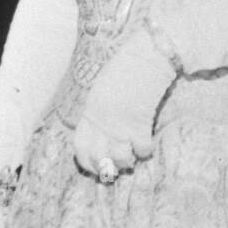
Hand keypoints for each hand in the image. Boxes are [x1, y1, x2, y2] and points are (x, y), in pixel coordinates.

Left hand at [73, 28, 176, 178]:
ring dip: (127, 162)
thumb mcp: (101, 91)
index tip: (96, 167)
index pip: (80, 148)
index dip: (87, 163)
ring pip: (120, 159)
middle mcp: (101, 122)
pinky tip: (147, 146)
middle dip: (108, 169)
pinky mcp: (140, 123)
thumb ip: (97, 113)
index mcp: (89, 113)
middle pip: (100, 158)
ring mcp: (120, 124)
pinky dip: (145, 151)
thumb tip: (101, 135)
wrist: (145, 58)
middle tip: (117, 169)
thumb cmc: (124, 70)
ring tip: (133, 157)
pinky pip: (141, 149)